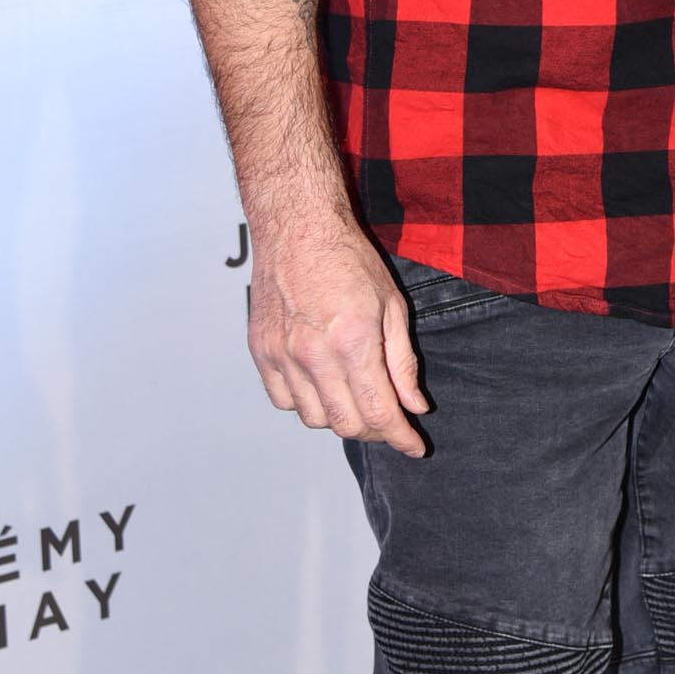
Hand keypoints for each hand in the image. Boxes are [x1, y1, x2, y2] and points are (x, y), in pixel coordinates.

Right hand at [247, 214, 429, 454]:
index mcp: (352, 341)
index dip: (400, 438)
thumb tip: (414, 406)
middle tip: (388, 420)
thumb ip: (403, 362)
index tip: (414, 447)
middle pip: (346, 424)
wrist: (296, 227)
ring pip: (313, 419)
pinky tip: (322, 385)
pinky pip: (283, 401)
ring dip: (339, 418)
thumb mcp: (392, 305)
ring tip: (355, 397)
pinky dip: (305, 404)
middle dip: (374, 431)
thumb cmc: (347, 257)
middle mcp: (313, 355)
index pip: (379, 413)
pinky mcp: (261, 351)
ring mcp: (281, 355)